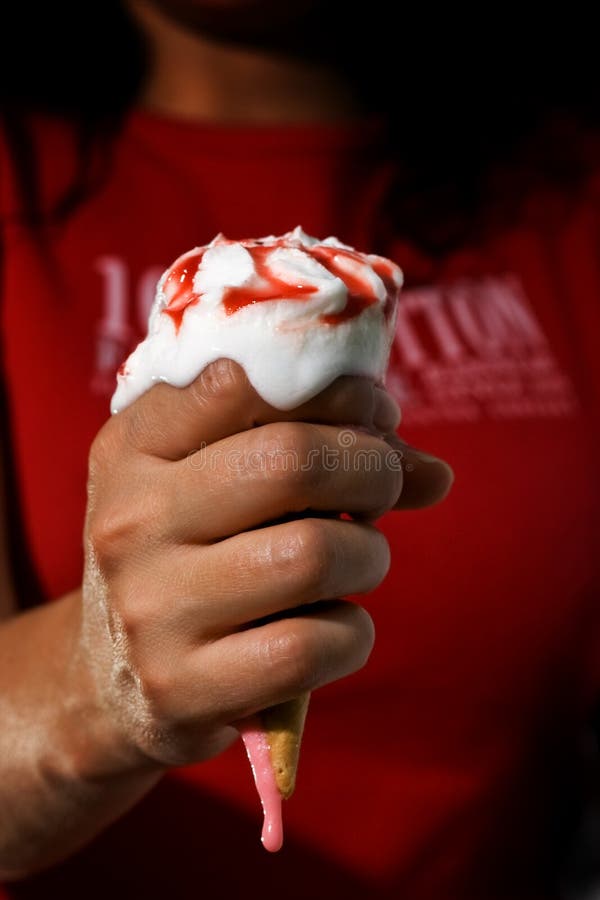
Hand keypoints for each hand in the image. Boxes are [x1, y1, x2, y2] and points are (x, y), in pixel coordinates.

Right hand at [80, 359, 451, 769]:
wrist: (110, 679)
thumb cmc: (189, 558)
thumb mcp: (215, 484)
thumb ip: (317, 450)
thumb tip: (434, 474)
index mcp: (134, 448)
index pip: (243, 381)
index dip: (335, 390)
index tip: (372, 414)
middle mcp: (131, 520)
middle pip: (291, 461)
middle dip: (371, 470)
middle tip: (382, 488)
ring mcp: (150, 608)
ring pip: (313, 555)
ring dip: (368, 556)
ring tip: (355, 562)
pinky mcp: (181, 688)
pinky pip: (311, 647)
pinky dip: (352, 635)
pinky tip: (333, 630)